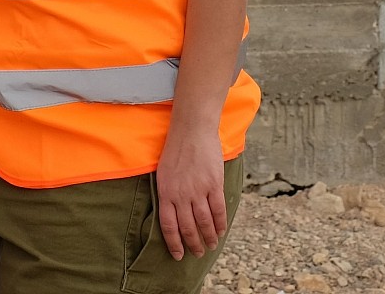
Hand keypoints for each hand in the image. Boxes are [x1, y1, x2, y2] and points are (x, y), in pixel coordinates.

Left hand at [155, 123, 226, 260]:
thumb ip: (168, 193)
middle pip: (188, 228)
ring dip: (209, 237)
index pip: (169, 226)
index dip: (174, 244)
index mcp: (166, 193)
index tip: (179, 255)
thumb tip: (172, 214)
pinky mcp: (214, 184)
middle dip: (193, 244)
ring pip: (204, 222)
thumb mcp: (163, 172)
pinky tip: (221, 230)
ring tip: (212, 245)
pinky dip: (220, 223)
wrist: (192, 130)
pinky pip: (218, 210)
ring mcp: (198, 190)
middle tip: (198, 253)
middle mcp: (181, 195)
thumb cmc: (176, 149)